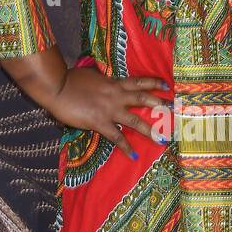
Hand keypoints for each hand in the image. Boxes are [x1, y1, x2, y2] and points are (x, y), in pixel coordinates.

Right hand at [45, 65, 170, 160]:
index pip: (138, 82)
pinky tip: (133, 155)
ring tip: (162, 139)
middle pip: (143, 99)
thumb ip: (101, 81)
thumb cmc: (69, 79)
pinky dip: (125, 147)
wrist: (56, 86)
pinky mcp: (99, 122)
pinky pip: (116, 137)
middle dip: (160, 104)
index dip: (153, 83)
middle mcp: (116, 95)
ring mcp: (109, 109)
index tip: (167, 86)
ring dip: (150, 130)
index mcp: (114, 83)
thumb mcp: (91, 76)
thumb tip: (104, 82)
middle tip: (175, 110)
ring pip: (135, 120)